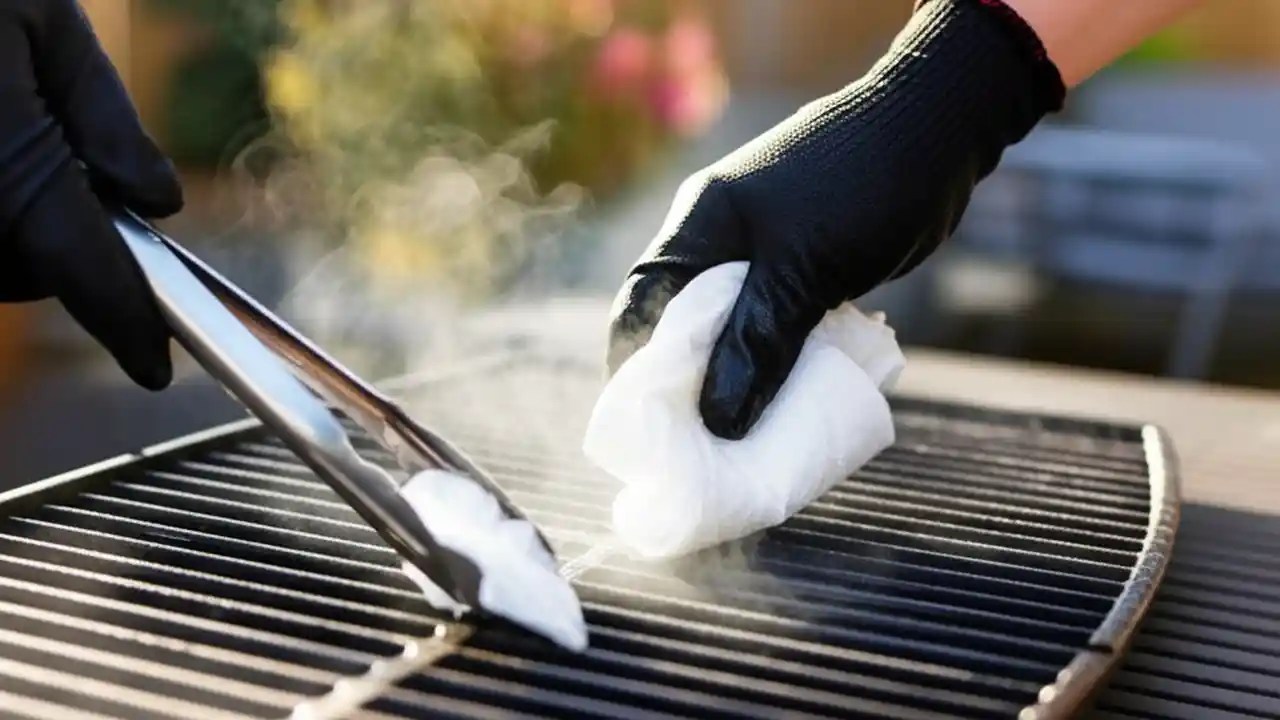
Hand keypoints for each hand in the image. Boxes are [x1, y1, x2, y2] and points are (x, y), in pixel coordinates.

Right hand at [0, 0, 182, 388]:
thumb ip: (101, 115)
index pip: (83, 270)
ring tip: (4, 132)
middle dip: (57, 243)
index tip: (153, 363)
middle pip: (18, 275)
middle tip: (65, 166)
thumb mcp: (40, 15)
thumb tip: (157, 202)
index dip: (127, 324)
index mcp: (2, 164)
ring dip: (7, 227)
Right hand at [608, 0, 1063, 438]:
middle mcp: (721, 242)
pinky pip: (775, 329)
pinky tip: (788, 405)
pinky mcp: (802, 269)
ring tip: (745, 442)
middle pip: (685, 329)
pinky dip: (778, 366)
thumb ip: (757, 342)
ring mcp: (764, 256)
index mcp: (700, 227)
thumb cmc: (862, 186)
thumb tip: (718, 422)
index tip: (649, 432)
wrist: (940, 128)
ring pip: (735, 334)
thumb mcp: (803, 271)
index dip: (636, 371)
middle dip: (691, 389)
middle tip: (700, 451)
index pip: (642, 307)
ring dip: (740, 382)